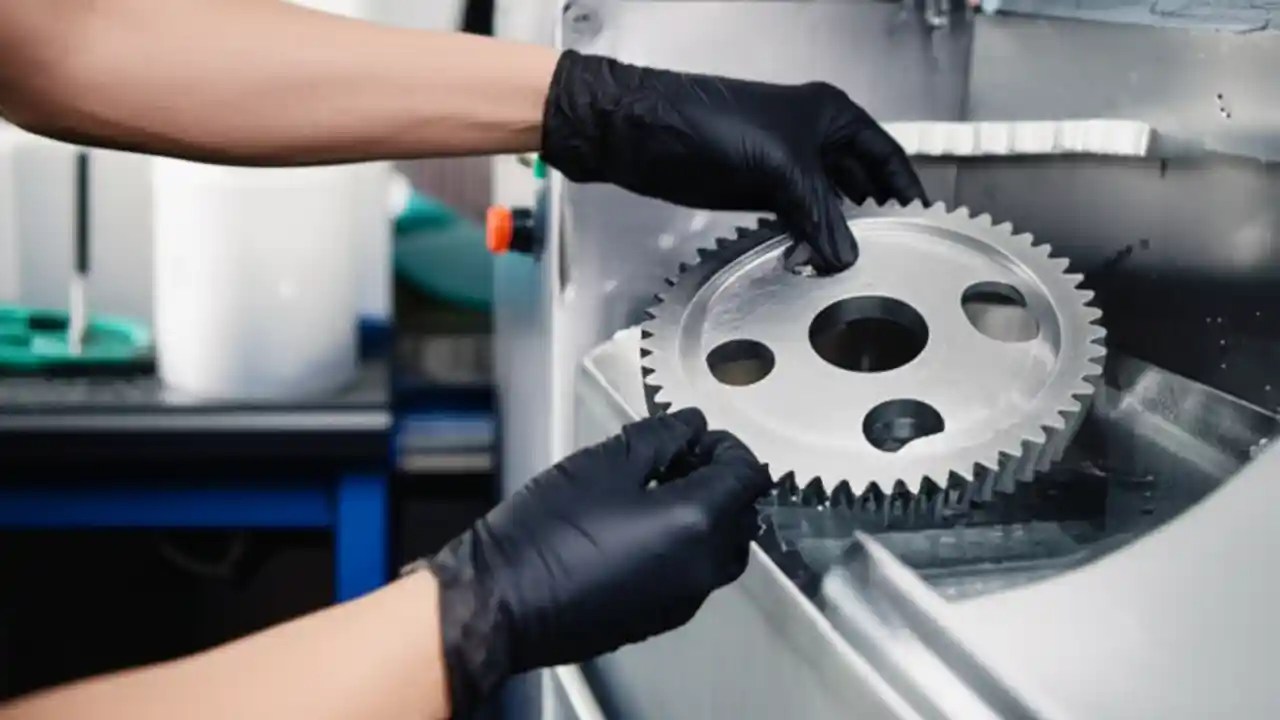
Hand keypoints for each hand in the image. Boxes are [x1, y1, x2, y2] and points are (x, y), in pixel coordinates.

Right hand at [421, 409, 769, 715]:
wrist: (501, 602)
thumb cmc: (547, 530)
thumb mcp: (605, 464)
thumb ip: (661, 439)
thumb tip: (691, 427)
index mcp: (698, 523)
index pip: (749, 475)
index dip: (727, 446)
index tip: (693, 437)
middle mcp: (704, 567)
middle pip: (744, 514)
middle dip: (720, 481)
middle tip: (676, 459)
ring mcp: (685, 598)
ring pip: (723, 549)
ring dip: (707, 516)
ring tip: (657, 493)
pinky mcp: (660, 618)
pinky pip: (694, 574)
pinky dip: (686, 547)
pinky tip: (640, 530)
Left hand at [541, 51, 926, 274]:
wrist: (638, 135)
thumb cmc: (703, 122)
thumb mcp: (779, 167)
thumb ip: (819, 213)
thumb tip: (845, 255)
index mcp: (830, 117)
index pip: (886, 159)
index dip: (906, 193)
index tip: (922, 226)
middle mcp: (811, 140)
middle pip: (858, 189)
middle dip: (869, 223)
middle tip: (883, 258)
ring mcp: (783, 169)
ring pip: (825, 212)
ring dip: (832, 240)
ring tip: (841, 268)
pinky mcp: (756, 193)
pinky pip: (794, 224)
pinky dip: (802, 244)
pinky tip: (805, 262)